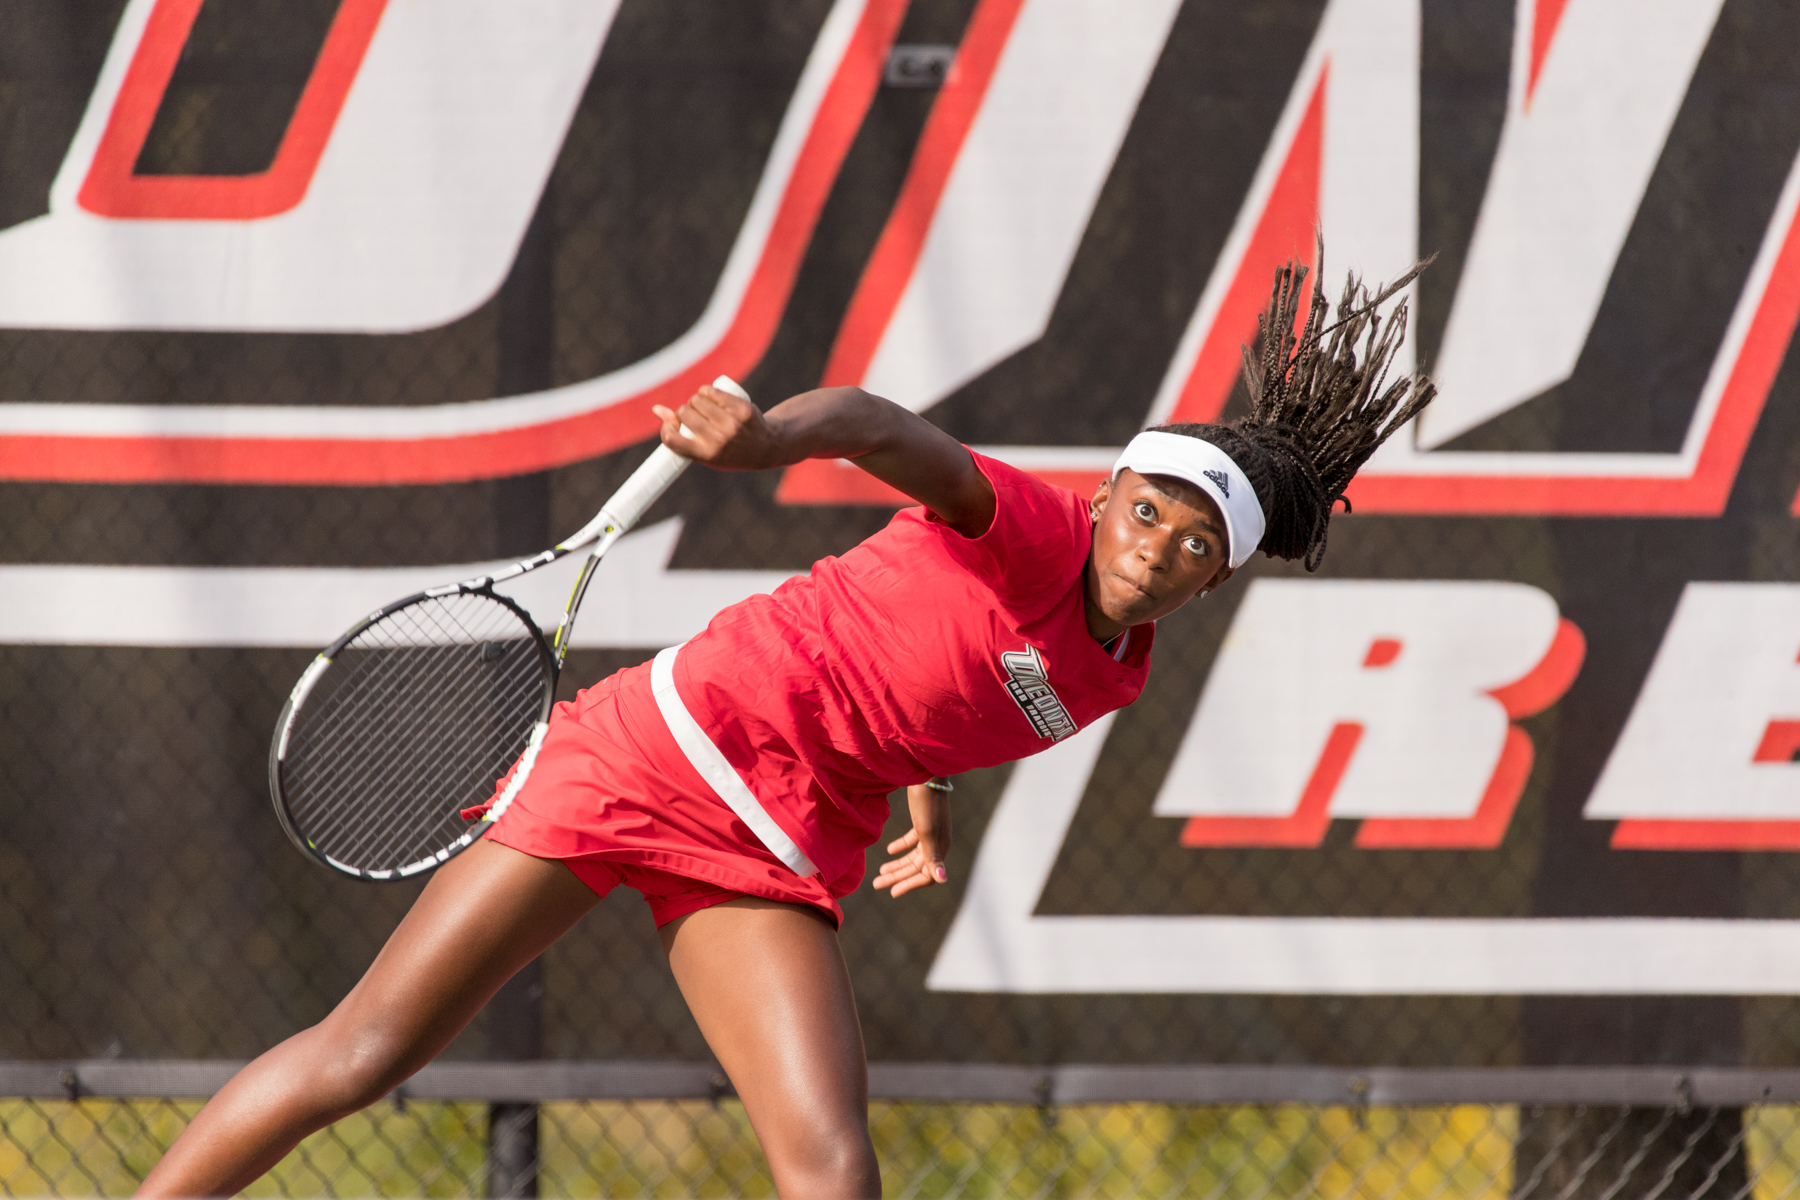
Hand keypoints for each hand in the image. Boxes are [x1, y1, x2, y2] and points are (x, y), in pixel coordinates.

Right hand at [651, 384, 786, 469]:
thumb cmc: (728, 450)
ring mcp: (732, 424)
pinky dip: (707, 391)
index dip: (666, 427)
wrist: (765, 447)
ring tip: (703, 407)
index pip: (671, 438)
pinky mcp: (741, 409)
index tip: (672, 425)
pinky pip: (712, 391)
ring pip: (696, 399)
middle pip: (683, 413)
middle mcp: (719, 440)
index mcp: (707, 455)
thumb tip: (656, 408)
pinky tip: (710, 395)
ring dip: (696, 400)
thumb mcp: (705, 450)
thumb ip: (679, 434)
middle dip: (684, 411)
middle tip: (694, 416)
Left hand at [873, 781, 950, 897]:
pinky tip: (889, 850)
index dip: (910, 884)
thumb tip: (943, 880)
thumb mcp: (926, 831)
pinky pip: (912, 839)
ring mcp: (931, 831)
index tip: (892, 892)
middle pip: (916, 867)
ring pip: (913, 855)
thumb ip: (932, 856)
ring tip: (880, 872)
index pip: (926, 875)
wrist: (926, 773)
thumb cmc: (926, 802)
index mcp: (941, 846)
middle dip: (897, 876)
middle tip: (876, 884)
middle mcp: (938, 842)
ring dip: (897, 864)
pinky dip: (901, 846)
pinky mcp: (922, 821)